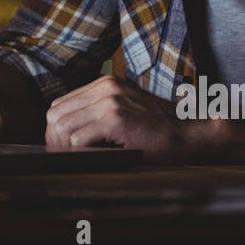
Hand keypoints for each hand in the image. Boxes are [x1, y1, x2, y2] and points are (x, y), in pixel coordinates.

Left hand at [45, 74, 229, 159]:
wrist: (190, 134)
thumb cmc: (158, 131)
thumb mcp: (125, 110)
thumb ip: (96, 113)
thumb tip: (60, 132)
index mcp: (104, 84)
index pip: (60, 105)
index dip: (56, 130)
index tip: (63, 148)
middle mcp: (105, 88)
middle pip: (55, 115)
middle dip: (54, 140)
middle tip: (65, 158)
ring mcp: (110, 102)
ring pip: (62, 127)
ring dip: (65, 149)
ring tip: (78, 160)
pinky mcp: (115, 119)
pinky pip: (78, 139)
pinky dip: (80, 153)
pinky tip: (93, 158)